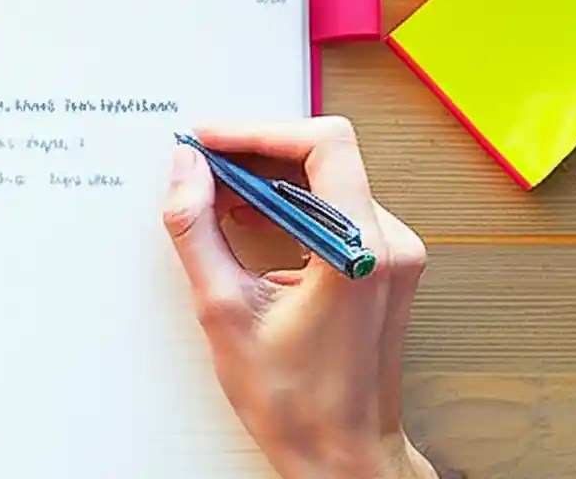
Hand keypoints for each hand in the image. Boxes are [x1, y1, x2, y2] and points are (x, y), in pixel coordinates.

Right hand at [161, 117, 437, 478]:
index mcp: (359, 252)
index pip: (321, 145)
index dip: (258, 130)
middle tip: (199, 167)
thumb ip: (196, 230)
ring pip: (327, 180)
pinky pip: (334, 208)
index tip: (210, 140)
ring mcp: (392, 254)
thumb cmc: (295, 402)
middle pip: (323, 156)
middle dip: (254, 153)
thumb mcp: (224, 310)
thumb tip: (183, 171)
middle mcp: (388, 244)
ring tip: (215, 196)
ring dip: (267, 179)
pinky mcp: (385, 264)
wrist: (343, 454)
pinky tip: (245, 220)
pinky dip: (286, 204)